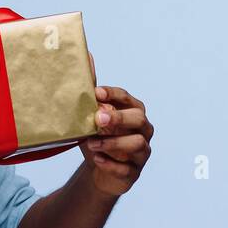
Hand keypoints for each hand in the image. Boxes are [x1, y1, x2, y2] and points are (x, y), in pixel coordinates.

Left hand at [79, 53, 152, 196]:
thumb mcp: (90, 116)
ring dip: (113, 143)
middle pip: (139, 119)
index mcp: (132, 111)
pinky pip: (128, 168)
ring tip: (92, 144)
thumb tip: (86, 56)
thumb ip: (90, 91)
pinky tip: (98, 160)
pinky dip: (112, 164)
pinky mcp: (135, 171)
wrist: (99, 172)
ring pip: (137, 144)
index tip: (96, 94)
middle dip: (118, 117)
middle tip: (98, 119)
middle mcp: (142, 129)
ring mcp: (141, 151)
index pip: (127, 98)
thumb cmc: (97, 138)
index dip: (113, 95)